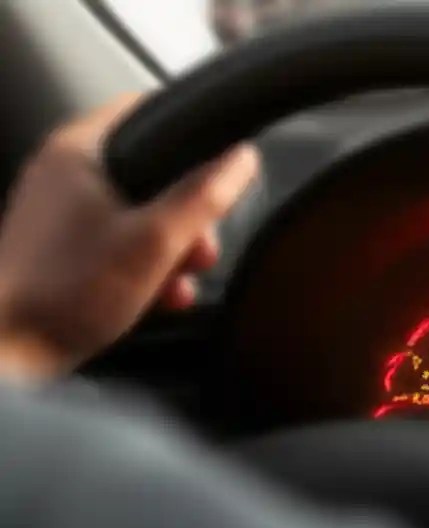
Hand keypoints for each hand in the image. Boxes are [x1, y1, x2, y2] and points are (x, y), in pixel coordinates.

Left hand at [0, 95, 259, 380]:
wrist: (9, 351)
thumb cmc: (66, 293)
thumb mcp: (156, 241)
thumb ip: (204, 196)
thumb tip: (242, 160)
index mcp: (79, 151)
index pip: (147, 110)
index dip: (192, 132)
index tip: (221, 161)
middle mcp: (61, 173)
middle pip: (151, 171)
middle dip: (188, 213)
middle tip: (201, 244)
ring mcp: (57, 211)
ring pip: (137, 212)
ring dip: (170, 247)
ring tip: (180, 279)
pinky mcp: (58, 249)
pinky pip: (116, 242)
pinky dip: (142, 265)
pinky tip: (158, 295)